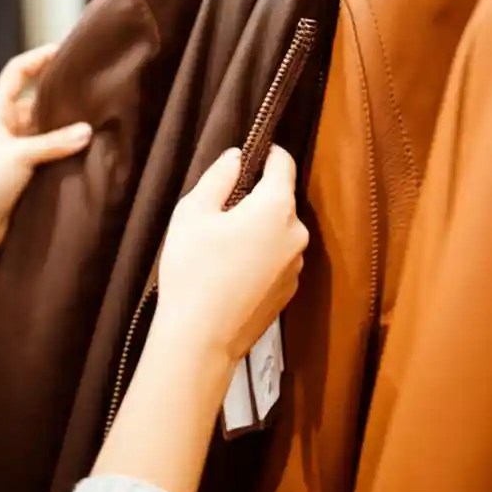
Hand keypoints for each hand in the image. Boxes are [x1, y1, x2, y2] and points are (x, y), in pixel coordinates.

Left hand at [0, 45, 92, 279]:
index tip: (64, 49)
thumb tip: (87, 130)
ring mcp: (14, 146)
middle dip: (60, 94)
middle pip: (36, 99)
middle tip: (91, 86)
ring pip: (45, 126)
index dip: (39, 57)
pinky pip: (48, 148)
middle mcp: (5, 124)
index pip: (18, 72)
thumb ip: (54, 142)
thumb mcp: (21, 156)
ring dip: (65, 124)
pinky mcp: (23, 167)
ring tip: (95, 115)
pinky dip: (64, 146)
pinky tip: (86, 146)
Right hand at [155, 145, 308, 363]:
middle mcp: (297, 234)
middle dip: (254, 198)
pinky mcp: (289, 291)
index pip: (283, 163)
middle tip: (218, 210)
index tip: (249, 154)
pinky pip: (276, 260)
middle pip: (280, 201)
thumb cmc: (194, 269)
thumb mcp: (194, 213)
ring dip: (257, 230)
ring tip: (221, 246)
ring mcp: (296, 266)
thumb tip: (236, 158)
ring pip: (278, 232)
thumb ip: (219, 177)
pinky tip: (230, 271)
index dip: (267, 153)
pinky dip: (259, 257)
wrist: (202, 337)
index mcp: (277, 207)